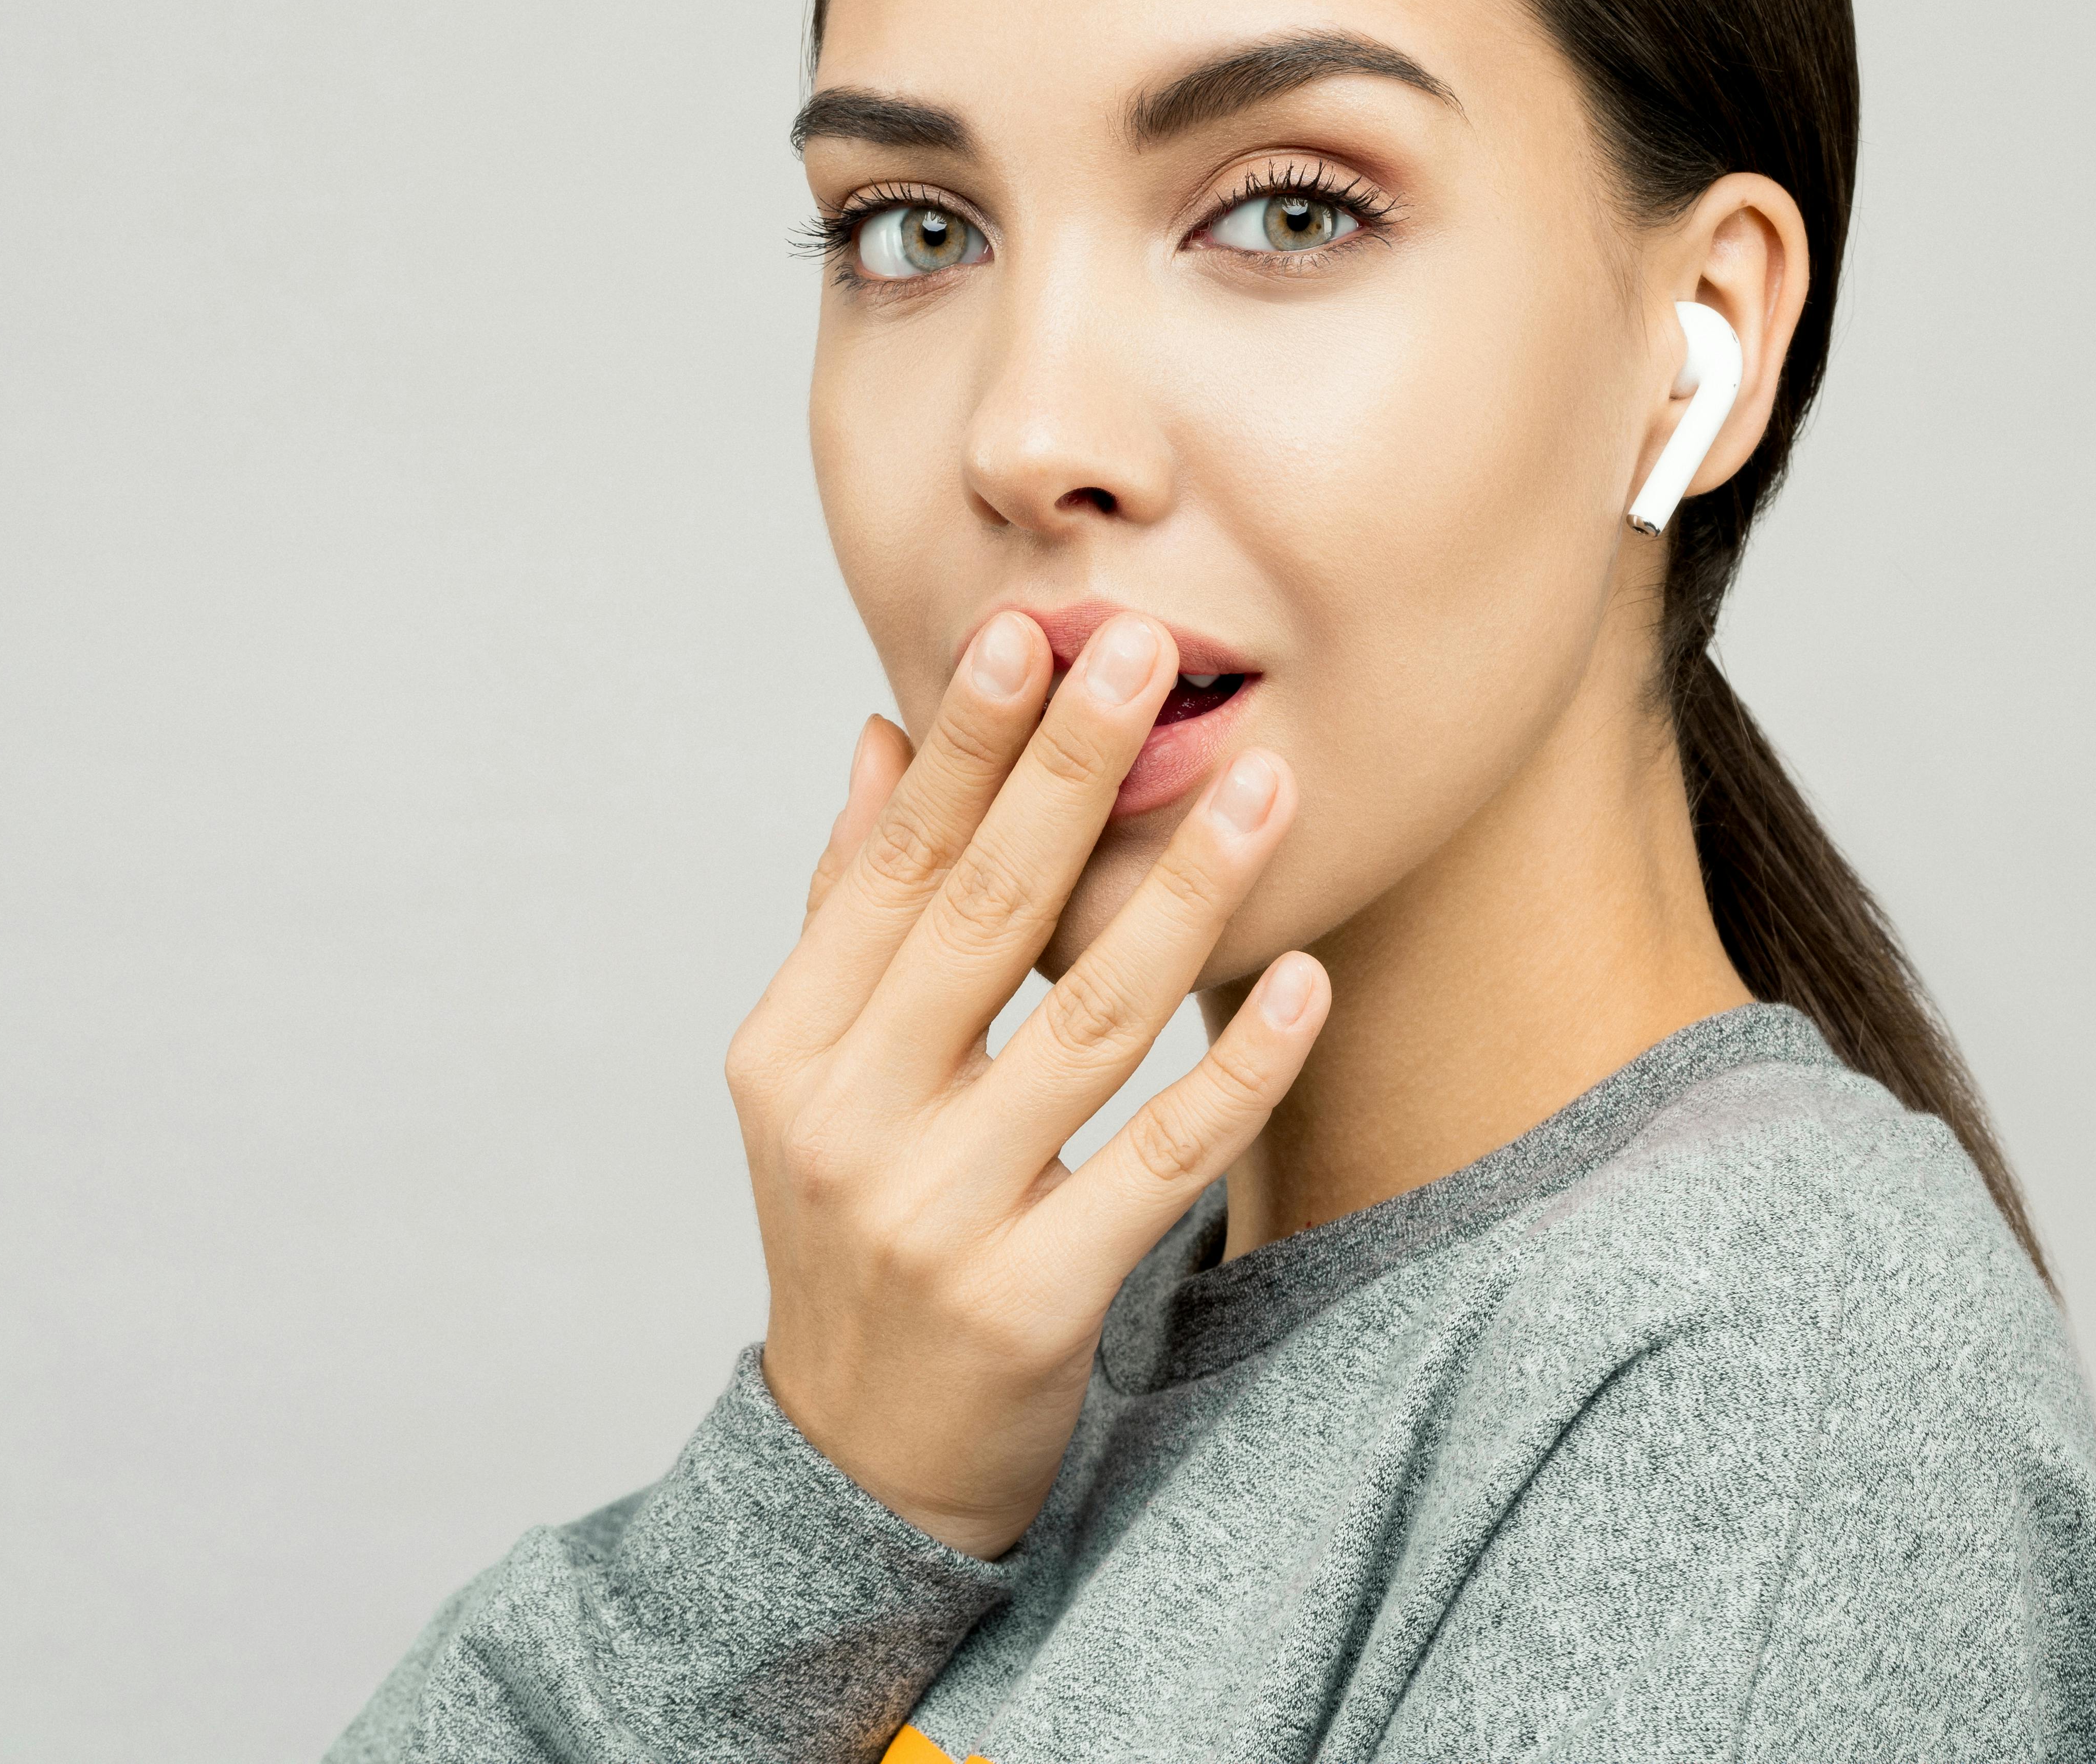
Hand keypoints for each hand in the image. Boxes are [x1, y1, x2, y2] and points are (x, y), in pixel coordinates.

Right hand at [726, 608, 1331, 1559]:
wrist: (861, 1460)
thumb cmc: (861, 1228)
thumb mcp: (818, 1075)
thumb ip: (850, 911)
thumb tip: (879, 738)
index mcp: (791, 1049)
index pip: (895, 867)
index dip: (962, 746)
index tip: (1026, 634)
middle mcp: (849, 1123)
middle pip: (984, 917)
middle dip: (1070, 774)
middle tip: (1152, 654)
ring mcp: (937, 1214)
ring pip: (1089, 1023)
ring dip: (1184, 895)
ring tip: (1265, 787)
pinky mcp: (1032, 1298)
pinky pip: (1160, 1160)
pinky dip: (1239, 1071)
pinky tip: (1304, 988)